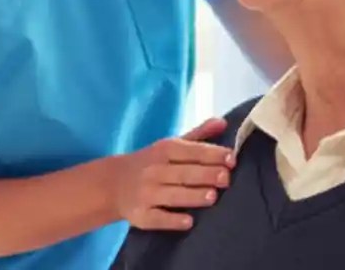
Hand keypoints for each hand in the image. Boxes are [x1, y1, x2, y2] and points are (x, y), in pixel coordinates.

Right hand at [110, 118, 234, 230]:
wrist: (112, 184)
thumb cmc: (151, 164)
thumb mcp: (170, 145)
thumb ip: (198, 136)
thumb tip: (223, 122)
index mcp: (163, 150)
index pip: (190, 151)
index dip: (211, 154)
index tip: (231, 158)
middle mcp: (154, 171)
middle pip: (184, 173)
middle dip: (206, 175)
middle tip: (226, 178)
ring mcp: (147, 194)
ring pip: (173, 195)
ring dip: (193, 195)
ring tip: (212, 196)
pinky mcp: (141, 215)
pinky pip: (158, 218)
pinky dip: (172, 220)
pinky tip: (188, 221)